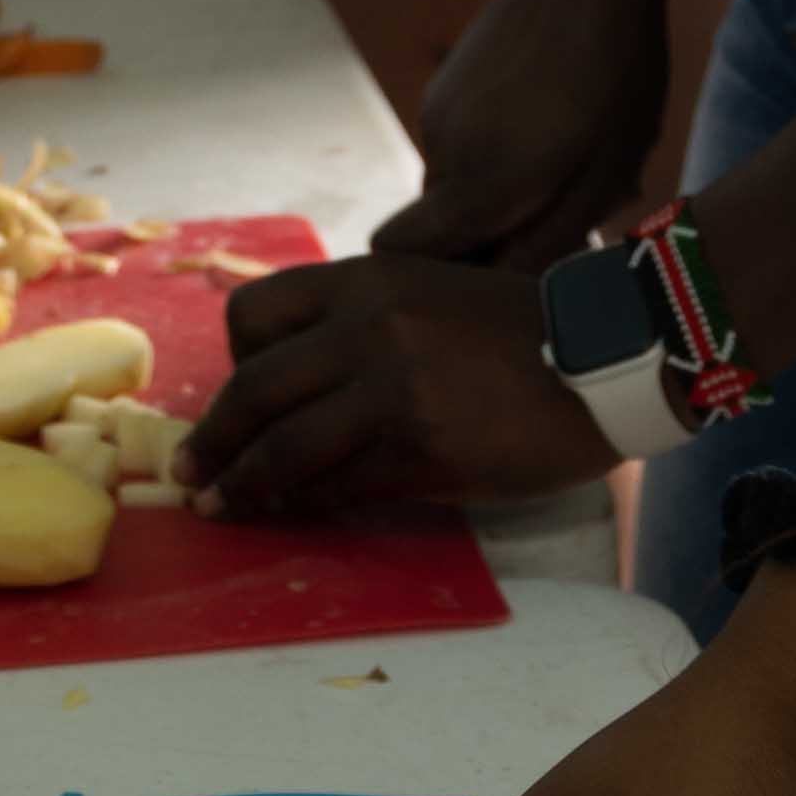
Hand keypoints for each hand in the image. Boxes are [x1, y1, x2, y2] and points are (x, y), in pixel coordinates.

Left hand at [184, 250, 617, 520]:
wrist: (604, 355)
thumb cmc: (521, 326)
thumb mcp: (430, 291)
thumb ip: (365, 320)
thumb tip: (299, 377)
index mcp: (367, 280)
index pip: (255, 314)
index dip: (232, 364)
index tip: (233, 398)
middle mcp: (369, 328)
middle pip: (255, 389)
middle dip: (213, 438)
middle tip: (191, 469)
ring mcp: (394, 391)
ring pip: (285, 447)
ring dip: (243, 485)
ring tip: (220, 506)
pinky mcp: (422, 450)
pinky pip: (339, 486)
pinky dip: (306, 506)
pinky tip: (294, 514)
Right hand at [382, 0, 659, 270]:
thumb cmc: (613, 69)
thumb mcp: (607, 167)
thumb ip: (551, 239)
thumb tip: (507, 289)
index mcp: (476, 183)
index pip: (402, 262)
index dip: (444, 282)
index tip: (508, 274)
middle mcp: (440, 152)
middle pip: (438, 233)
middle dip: (489, 240)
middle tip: (562, 217)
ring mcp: (435, 114)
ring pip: (455, 189)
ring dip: (499, 195)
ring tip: (569, 163)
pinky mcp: (444, 88)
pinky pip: (462, 149)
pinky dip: (496, 156)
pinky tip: (554, 126)